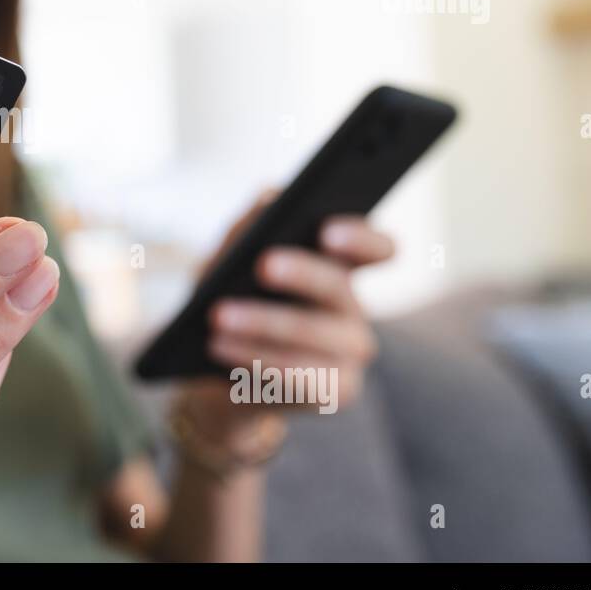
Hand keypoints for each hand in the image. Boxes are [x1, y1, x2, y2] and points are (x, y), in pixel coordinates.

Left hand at [173, 191, 393, 446]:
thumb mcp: (230, 255)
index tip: (328, 231)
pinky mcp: (337, 391)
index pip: (378, 248)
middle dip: (302, 274)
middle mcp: (354, 308)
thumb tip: (271, 197)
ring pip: (316, 335)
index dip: (362, 239)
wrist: (212, 363)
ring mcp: (351, 353)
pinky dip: (257, 360)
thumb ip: (253, 222)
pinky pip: (302, 378)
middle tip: (264, 264)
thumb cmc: (228, 294)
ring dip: (263, 323)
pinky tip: (220, 348)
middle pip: (340, 288)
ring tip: (217, 315)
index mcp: (340, 266)